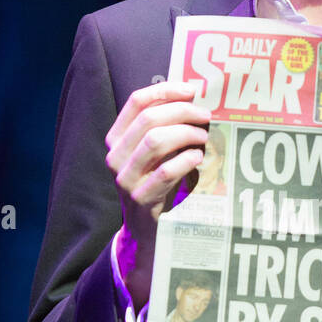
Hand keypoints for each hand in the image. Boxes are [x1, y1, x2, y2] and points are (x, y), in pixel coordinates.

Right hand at [105, 81, 210, 309]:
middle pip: (149, 118)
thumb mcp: (153, 154)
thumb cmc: (156, 185)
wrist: (146, 231)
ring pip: (155, 141)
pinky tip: (199, 158)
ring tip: (203, 137)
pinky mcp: (141, 199)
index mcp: (116, 139)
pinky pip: (166, 171)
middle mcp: (116, 156)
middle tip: (206, 115)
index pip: (136, 102)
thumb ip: (163, 127)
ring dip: (186, 134)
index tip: (192, 90)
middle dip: (182, 112)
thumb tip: (192, 95)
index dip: (165, 90)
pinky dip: (186, 160)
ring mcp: (126, 179)